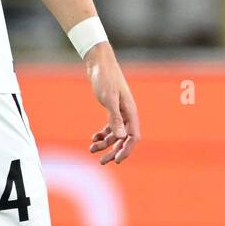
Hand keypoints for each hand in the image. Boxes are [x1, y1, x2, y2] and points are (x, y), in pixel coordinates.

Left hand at [85, 42, 140, 164]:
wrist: (99, 63)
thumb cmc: (105, 79)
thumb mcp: (108, 99)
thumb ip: (115, 118)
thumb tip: (120, 138)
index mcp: (130, 112)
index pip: (133, 137)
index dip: (126, 150)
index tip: (115, 161)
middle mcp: (127, 114)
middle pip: (124, 139)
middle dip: (113, 151)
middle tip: (101, 162)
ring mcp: (120, 111)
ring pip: (115, 134)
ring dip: (105, 143)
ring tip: (91, 149)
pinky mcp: (111, 108)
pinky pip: (110, 126)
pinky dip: (102, 134)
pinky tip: (93, 137)